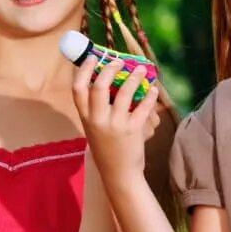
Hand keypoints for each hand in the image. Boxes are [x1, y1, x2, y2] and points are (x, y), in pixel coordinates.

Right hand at [71, 55, 161, 179]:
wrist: (118, 174)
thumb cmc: (107, 149)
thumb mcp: (95, 128)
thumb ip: (98, 109)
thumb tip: (111, 82)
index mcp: (85, 118)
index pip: (78, 89)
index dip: (84, 70)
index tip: (93, 57)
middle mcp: (98, 120)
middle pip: (99, 86)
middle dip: (110, 68)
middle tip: (120, 61)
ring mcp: (115, 125)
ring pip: (124, 93)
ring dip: (135, 77)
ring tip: (142, 69)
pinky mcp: (133, 130)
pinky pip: (143, 107)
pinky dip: (150, 96)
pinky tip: (153, 90)